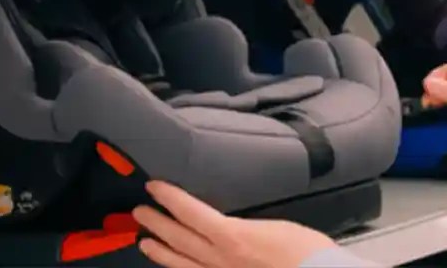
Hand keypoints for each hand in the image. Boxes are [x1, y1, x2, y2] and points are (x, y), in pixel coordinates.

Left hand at [133, 181, 336, 267]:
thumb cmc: (307, 253)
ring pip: (182, 264)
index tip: (155, 186)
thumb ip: (245, 226)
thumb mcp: (276, 226)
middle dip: (157, 223)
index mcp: (232, 236)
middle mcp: (220, 259)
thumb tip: (230, 224)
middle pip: (179, 238)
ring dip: (161, 252)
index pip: (190, 212)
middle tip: (140, 211)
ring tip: (146, 243)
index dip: (169, 198)